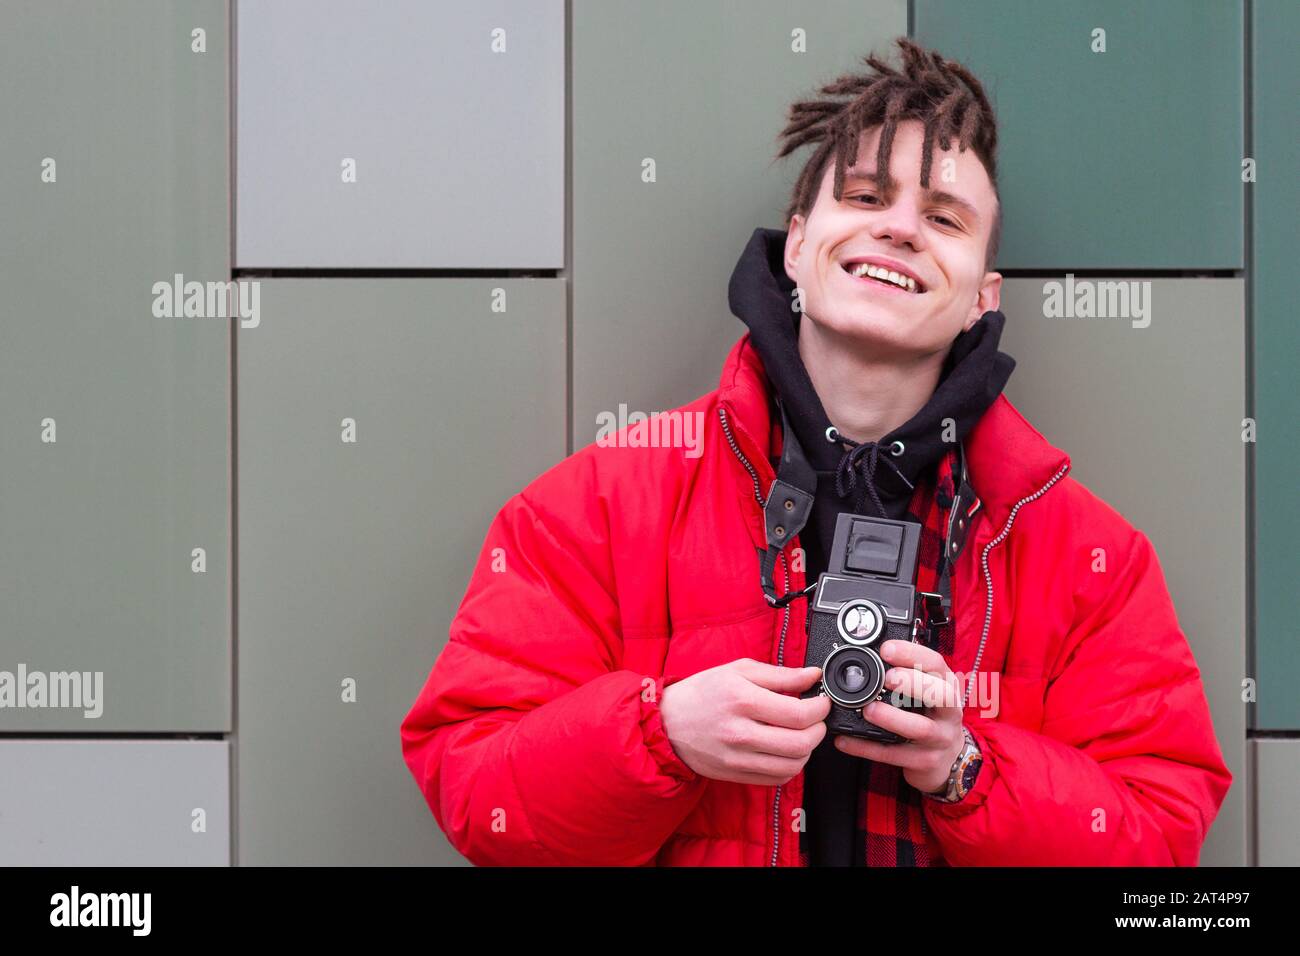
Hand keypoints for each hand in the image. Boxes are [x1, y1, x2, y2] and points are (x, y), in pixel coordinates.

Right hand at [660, 658, 831, 785]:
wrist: (668, 723)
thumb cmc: (702, 692)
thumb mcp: (738, 670)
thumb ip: (780, 674)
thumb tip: (813, 676)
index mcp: (742, 700)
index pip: (798, 714)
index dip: (820, 708)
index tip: (822, 701)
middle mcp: (740, 732)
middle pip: (800, 743)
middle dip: (819, 730)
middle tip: (816, 719)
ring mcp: (738, 758)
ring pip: (793, 765)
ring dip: (807, 750)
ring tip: (802, 734)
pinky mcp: (737, 775)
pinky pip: (778, 778)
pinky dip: (791, 766)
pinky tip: (785, 750)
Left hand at [832, 639, 966, 794]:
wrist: (949, 759)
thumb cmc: (931, 716)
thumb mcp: (929, 692)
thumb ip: (908, 673)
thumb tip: (870, 651)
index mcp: (946, 687)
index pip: (937, 665)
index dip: (913, 654)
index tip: (887, 649)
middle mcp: (948, 712)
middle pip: (940, 694)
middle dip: (913, 683)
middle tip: (887, 677)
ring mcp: (939, 738)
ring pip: (920, 728)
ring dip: (892, 718)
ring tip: (868, 709)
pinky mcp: (924, 761)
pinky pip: (893, 754)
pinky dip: (867, 747)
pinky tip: (846, 739)